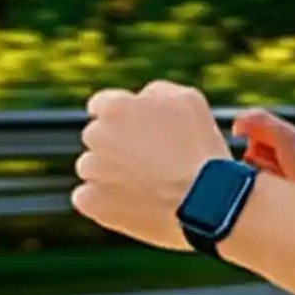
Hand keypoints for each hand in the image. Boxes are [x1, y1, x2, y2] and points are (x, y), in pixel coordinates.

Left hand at [72, 80, 231, 250]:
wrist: (204, 200)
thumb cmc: (200, 147)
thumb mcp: (189, 100)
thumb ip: (155, 92)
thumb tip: (140, 98)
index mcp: (115, 107)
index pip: (101, 105)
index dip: (121, 117)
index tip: (136, 129)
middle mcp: (96, 135)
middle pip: (97, 137)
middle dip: (116, 144)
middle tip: (149, 159)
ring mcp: (91, 170)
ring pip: (93, 167)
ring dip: (111, 172)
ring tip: (147, 184)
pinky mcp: (90, 202)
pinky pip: (91, 197)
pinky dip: (107, 200)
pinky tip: (135, 202)